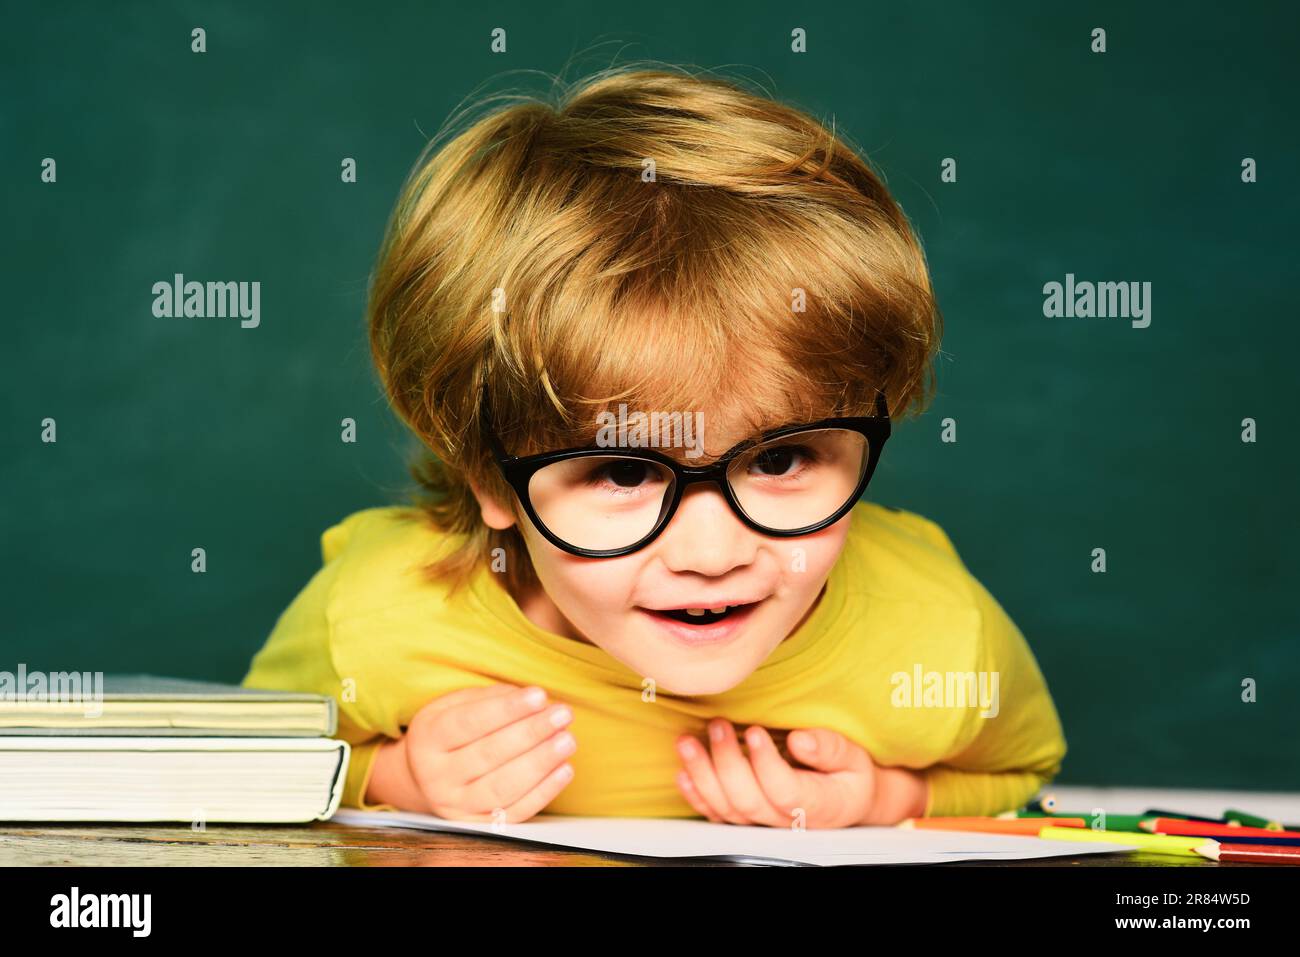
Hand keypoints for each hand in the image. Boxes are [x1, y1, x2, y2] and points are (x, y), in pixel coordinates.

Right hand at [402, 684, 576, 822]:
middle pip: (488, 755)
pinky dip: (543, 793)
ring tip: (568, 740)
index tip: (539, 695)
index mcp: (428, 738)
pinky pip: (515, 812)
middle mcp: (436, 776)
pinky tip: (564, 770)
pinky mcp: (478, 825)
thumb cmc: (452, 731)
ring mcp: (456, 806)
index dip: (506, 709)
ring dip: (540, 763)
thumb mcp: (456, 704)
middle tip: (562, 715)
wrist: (426, 777)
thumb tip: (538, 701)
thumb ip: (493, 698)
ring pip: (502, 788)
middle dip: (531, 733)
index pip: (468, 723)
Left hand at [675, 719, 882, 827]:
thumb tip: (799, 741)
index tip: (756, 731)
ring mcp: (763, 823)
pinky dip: (696, 794)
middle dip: (727, 761)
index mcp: (820, 805)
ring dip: (702, 774)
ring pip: (726, 809)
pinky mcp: (746, 818)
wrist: (845, 796)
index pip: (785, 792)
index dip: (766, 764)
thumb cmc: (848, 773)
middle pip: (748, 801)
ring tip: (688, 741)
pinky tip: (683, 772)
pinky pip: (716, 814)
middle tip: (719, 724)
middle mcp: (787, 820)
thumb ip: (830, 747)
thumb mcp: (852, 755)